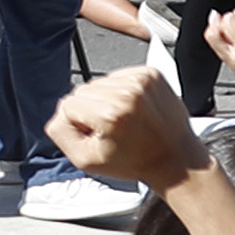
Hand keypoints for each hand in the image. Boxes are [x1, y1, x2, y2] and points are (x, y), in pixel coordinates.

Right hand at [48, 66, 204, 192]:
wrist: (175, 157)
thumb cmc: (137, 160)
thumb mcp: (86, 160)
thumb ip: (60, 133)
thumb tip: (59, 114)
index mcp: (110, 114)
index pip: (68, 105)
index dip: (79, 124)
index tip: (99, 135)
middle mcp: (126, 92)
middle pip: (83, 91)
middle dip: (93, 110)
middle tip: (114, 129)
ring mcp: (140, 80)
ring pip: (100, 82)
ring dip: (107, 99)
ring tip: (126, 119)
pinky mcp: (149, 74)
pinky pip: (118, 76)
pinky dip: (122, 91)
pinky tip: (134, 109)